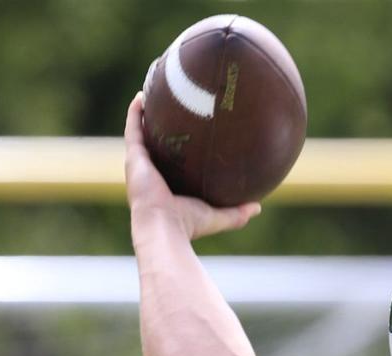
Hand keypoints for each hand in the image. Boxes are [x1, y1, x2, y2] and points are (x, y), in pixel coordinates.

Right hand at [123, 92, 260, 238]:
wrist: (165, 226)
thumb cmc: (189, 224)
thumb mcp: (217, 216)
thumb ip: (237, 212)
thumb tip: (258, 207)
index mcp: (166, 185)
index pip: (171, 162)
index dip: (175, 149)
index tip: (188, 133)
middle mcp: (150, 173)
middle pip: (154, 144)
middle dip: (159, 127)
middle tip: (171, 108)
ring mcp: (139, 164)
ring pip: (140, 132)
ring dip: (144, 114)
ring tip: (152, 94)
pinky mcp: (133, 157)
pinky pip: (133, 129)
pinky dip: (135, 112)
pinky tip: (142, 95)